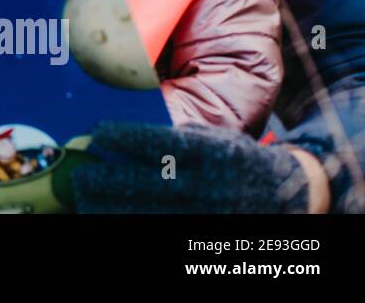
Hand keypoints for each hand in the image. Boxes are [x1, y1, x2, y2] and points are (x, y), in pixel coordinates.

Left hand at [71, 121, 318, 212]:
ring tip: (84, 201)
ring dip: (112, 208)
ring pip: (149, 213)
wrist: (284, 193)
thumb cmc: (235, 158)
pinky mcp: (201, 232)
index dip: (127, 137)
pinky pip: (160, 228)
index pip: (162, 143)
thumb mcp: (214, 138)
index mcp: (211, 154)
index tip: (98, 132)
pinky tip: (105, 217)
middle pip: (148, 184)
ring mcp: (206, 213)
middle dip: (109, 180)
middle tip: (80, 175)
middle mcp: (208, 185)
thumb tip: (127, 133)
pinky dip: (130, 222)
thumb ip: (177, 136)